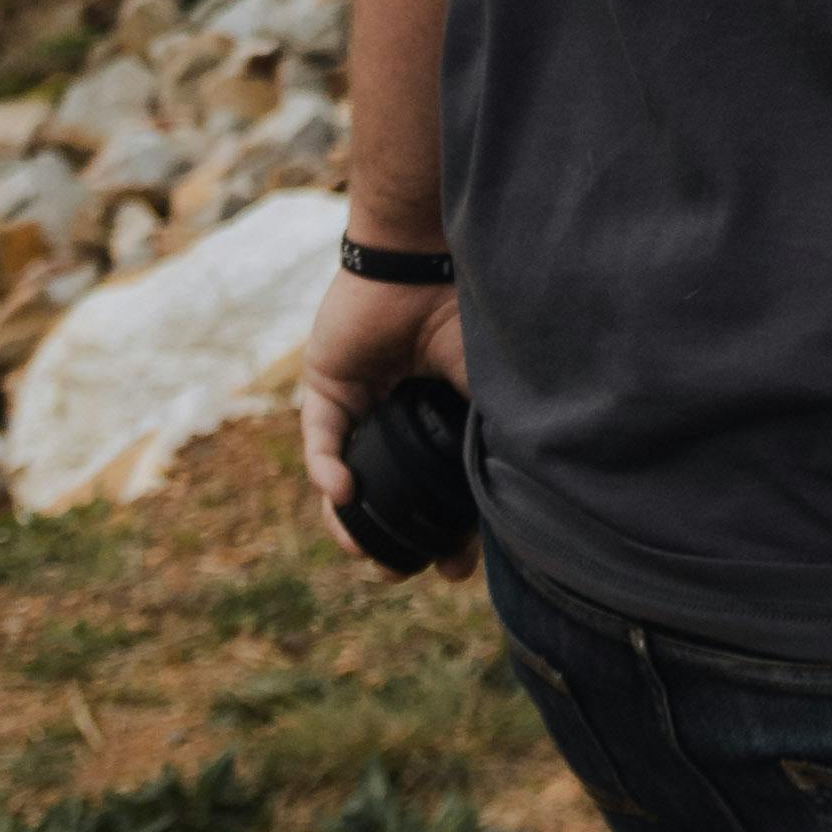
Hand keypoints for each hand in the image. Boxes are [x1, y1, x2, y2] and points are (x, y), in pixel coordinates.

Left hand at [297, 262, 473, 578]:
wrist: (420, 260)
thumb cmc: (461, 313)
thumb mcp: (484, 385)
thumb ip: (485, 438)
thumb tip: (510, 505)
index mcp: (435, 418)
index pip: (434, 489)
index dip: (446, 534)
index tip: (456, 571)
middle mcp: (397, 416)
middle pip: (388, 495)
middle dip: (391, 541)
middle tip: (404, 571)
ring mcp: (361, 405)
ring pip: (348, 479)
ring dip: (351, 522)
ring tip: (364, 551)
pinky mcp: (325, 388)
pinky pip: (321, 442)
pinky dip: (328, 471)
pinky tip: (344, 491)